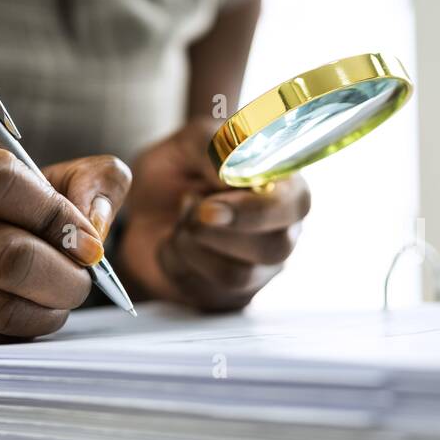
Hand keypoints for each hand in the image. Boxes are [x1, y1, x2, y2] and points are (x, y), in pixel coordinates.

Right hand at [0, 142, 131, 342]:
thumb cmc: (7, 218)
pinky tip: (24, 315)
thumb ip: (93, 182)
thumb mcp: (52, 184)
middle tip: (81, 281)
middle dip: (67, 278)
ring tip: (56, 299)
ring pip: (2, 308)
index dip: (57, 217)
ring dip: (49, 311)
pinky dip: (21, 333)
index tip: (89, 244)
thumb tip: (95, 223)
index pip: (1, 183)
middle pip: (11, 257)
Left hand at [119, 120, 309, 310]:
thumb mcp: (190, 142)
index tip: (210, 206)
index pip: (295, 204)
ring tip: (179, 222)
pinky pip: (206, 292)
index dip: (255, 209)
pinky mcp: (231, 296)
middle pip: (275, 247)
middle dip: (220, 232)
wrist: (144, 208)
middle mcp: (282, 231)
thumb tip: (231, 171)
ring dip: (193, 247)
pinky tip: (172, 243)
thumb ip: (215, 147)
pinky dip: (176, 264)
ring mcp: (260, 269)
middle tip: (187, 209)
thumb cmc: (181, 170)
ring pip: (238, 275)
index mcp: (284, 187)